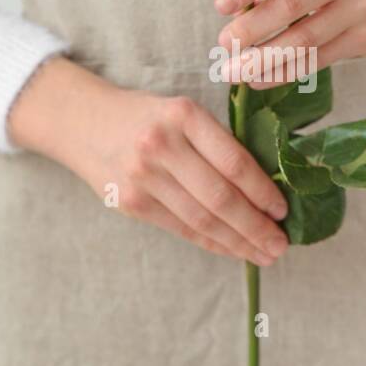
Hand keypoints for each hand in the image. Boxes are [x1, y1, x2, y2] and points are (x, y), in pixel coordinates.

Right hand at [7, 57, 289, 265]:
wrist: (82, 121)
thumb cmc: (145, 116)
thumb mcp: (181, 112)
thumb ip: (215, 142)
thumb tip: (264, 188)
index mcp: (183, 116)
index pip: (233, 161)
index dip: (262, 191)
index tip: (283, 210)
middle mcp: (162, 145)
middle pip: (220, 196)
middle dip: (256, 226)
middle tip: (281, 244)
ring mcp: (143, 177)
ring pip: (201, 218)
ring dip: (237, 241)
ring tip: (264, 254)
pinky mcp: (132, 202)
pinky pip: (181, 228)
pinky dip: (211, 242)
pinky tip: (232, 249)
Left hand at [214, 0, 365, 83]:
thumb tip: (240, 6)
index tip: (221, 5)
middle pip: (291, 4)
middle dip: (250, 28)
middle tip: (223, 43)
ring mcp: (362, 8)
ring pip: (304, 39)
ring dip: (263, 58)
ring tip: (233, 70)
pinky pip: (319, 59)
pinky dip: (286, 71)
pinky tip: (260, 78)